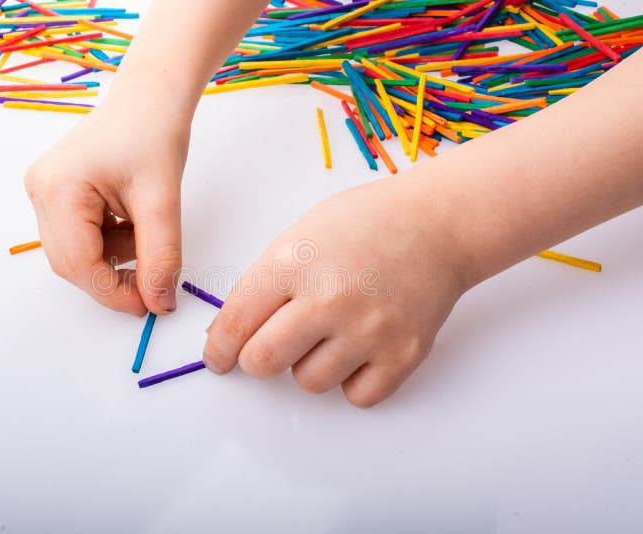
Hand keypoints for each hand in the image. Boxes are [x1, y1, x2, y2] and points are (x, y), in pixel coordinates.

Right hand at [24, 88, 190, 315]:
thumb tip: (158, 305)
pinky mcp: (57, 193)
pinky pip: (80, 236)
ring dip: (115, 258)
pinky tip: (132, 221)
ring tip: (145, 230)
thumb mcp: (162, 201)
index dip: (114, 293)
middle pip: (71, 263)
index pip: (78, 264)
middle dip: (114, 279)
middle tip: (154, 284)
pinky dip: (110, 242)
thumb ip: (161, 257)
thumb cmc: (154, 134)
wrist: (151, 99)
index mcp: (58, 189)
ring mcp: (44, 192)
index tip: (149, 306)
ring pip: (76, 253)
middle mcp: (40, 191)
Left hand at [203, 178, 471, 407]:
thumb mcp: (299, 237)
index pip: (235, 323)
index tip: (219, 359)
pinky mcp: (404, 353)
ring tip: (329, 334)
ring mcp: (369, 329)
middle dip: (257, 361)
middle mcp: (329, 298)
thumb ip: (263, 284)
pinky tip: (358, 349)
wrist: (437, 224)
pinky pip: (357, 396)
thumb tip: (229, 334)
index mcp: (294, 263)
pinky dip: (352, 381)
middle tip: (267, 350)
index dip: (219, 349)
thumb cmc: (365, 224)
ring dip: (309, 366)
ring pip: (309, 383)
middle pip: (264, 361)